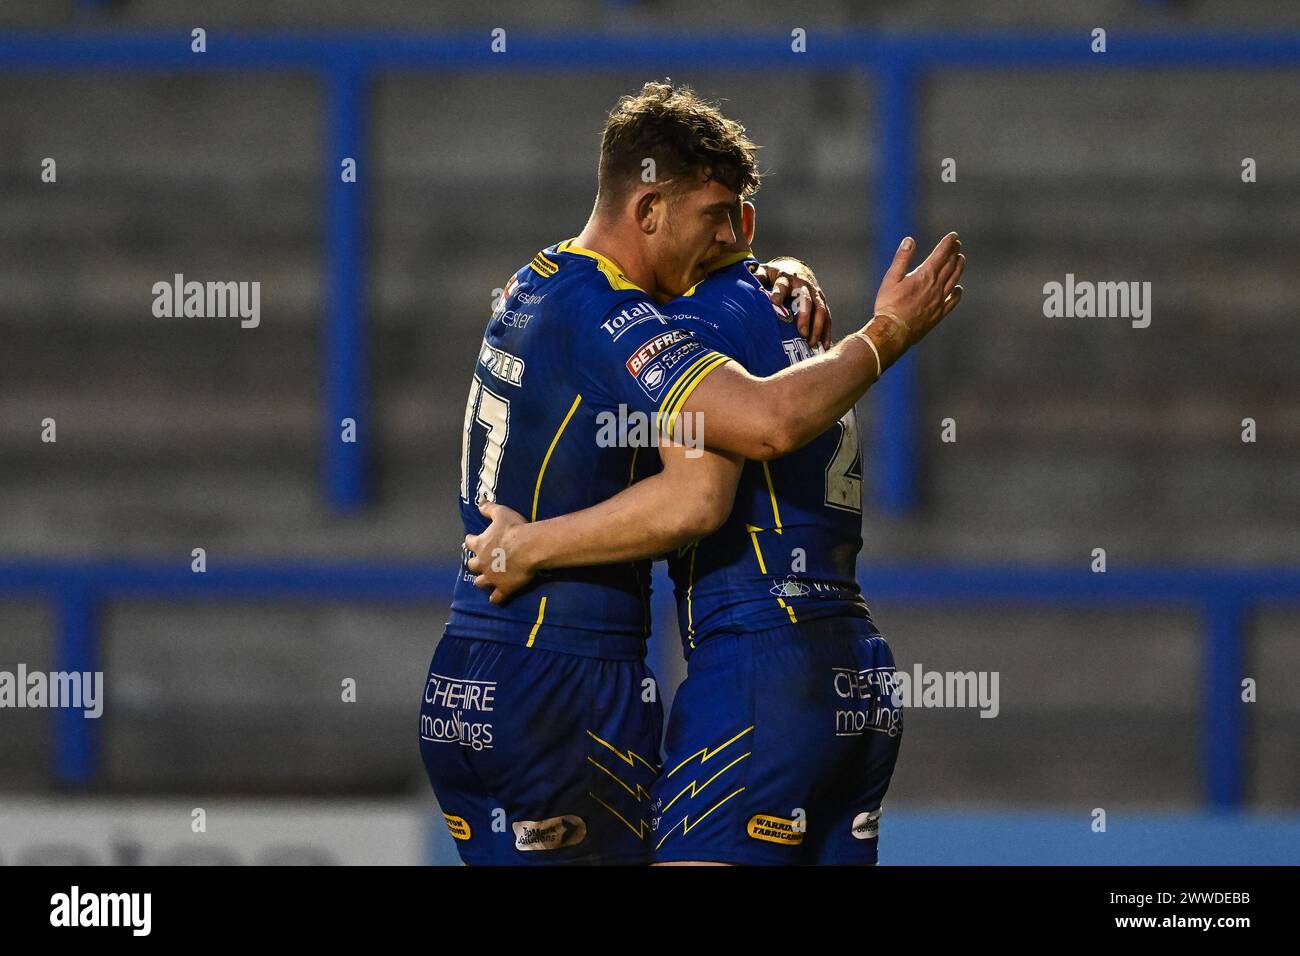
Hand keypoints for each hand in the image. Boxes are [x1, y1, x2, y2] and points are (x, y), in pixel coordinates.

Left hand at [464, 501, 533, 604]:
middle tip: (480, 562)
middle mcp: (482, 563)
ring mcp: (492, 577)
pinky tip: (495, 598)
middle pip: (472, 566)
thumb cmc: (514, 529)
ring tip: (485, 581)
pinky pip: (496, 597)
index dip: (471, 541)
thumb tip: (479, 503)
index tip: (472, 540)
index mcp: (480, 544)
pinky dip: (495, 598)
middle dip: (475, 564)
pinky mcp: (503, 588)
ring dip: (482, 581)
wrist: (528, 548)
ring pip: (481, 583)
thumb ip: (488, 509)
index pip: (470, 542)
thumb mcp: (501, 513)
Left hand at [752, 258, 831, 348]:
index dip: (779, 292)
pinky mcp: (822, 302)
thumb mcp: (765, 272)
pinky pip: (827, 317)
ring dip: (818, 327)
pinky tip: (824, 345)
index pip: (783, 285)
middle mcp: (804, 285)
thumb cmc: (776, 275)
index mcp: (787, 277)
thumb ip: (758, 277)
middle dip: (805, 316)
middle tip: (802, 333)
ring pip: (821, 310)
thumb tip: (748, 283)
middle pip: (807, 300)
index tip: (774, 301)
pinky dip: (826, 331)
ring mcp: (815, 294)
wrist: (796, 269)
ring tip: (812, 344)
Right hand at [866, 232, 963, 367]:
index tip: (954, 236)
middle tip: (957, 244)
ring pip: (953, 280)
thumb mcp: (891, 278)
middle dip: (954, 253)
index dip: (948, 244)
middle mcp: (936, 287)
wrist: (893, 332)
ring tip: (961, 259)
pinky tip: (958, 289)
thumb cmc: (888, 305)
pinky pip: (952, 301)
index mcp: (925, 276)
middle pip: (949, 265)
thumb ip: (902, 258)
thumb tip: (909, 240)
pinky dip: (957, 293)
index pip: (941, 255)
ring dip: (958, 268)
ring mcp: (939, 301)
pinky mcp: (938, 314)